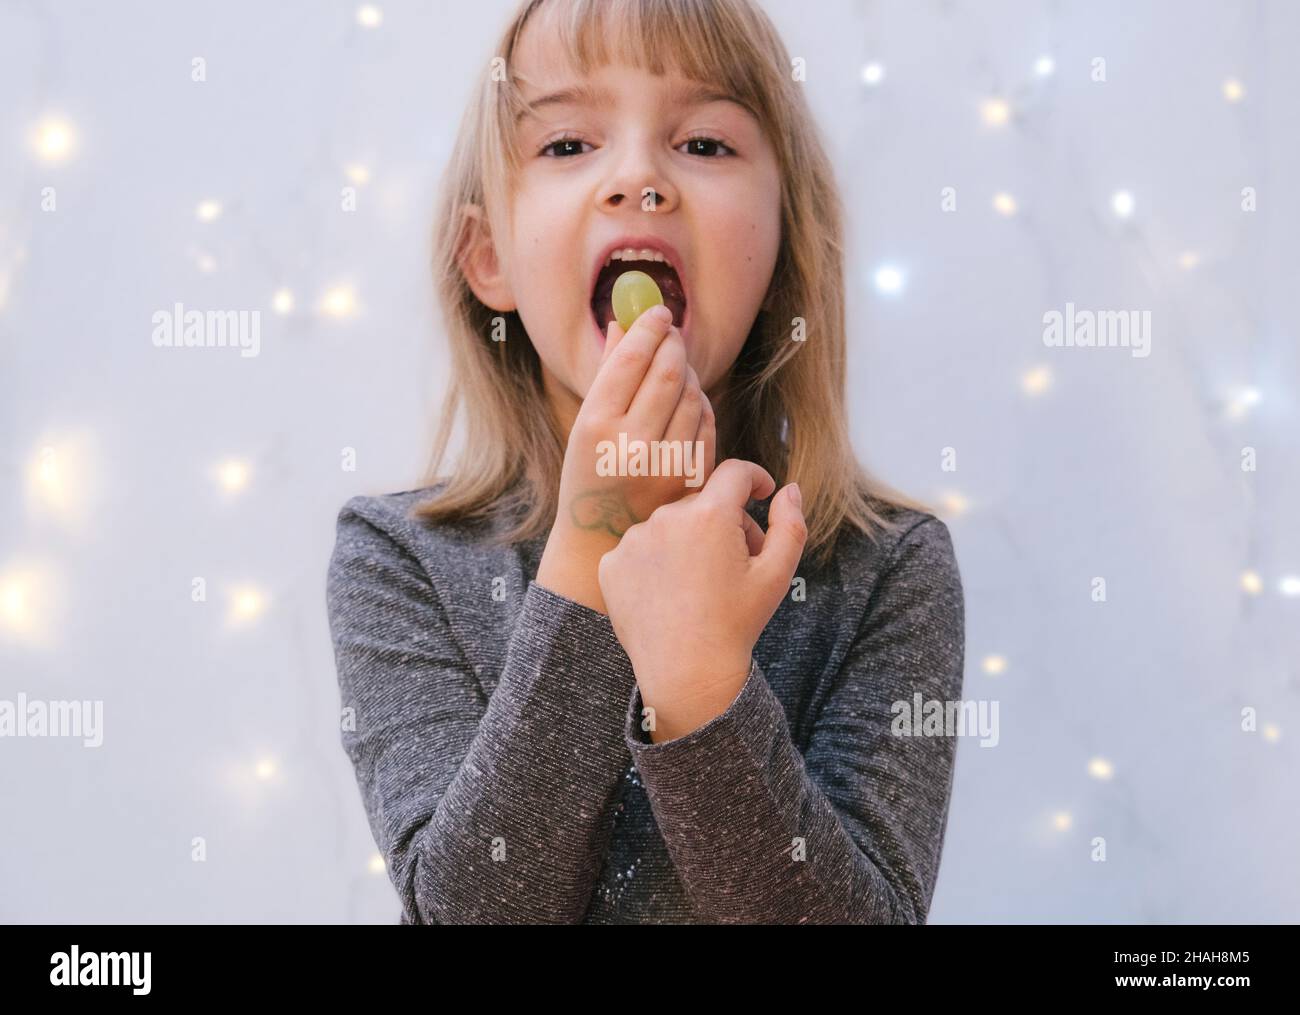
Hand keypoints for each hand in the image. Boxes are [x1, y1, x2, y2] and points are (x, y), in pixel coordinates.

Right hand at [537, 306, 716, 612]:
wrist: (601, 536)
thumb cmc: (590, 469)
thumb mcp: (585, 423)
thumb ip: (607, 373)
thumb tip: (623, 321)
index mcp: (595, 426)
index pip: (631, 360)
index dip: (650, 328)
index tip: (659, 311)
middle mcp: (630, 446)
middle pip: (667, 373)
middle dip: (674, 344)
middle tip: (672, 331)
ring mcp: (663, 466)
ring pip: (691, 396)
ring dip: (688, 372)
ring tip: (677, 366)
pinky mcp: (688, 480)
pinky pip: (706, 425)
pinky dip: (700, 403)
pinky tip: (689, 398)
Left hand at [597, 459, 806, 741]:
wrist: (686, 672)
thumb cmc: (737, 623)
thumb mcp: (777, 574)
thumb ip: (790, 523)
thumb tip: (787, 488)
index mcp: (709, 514)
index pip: (734, 472)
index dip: (754, 478)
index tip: (762, 493)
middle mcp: (666, 518)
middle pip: (703, 503)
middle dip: (725, 523)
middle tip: (738, 563)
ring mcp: (633, 540)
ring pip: (670, 525)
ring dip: (688, 541)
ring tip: (702, 584)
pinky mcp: (612, 564)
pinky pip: (640, 549)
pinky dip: (656, 562)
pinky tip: (670, 593)